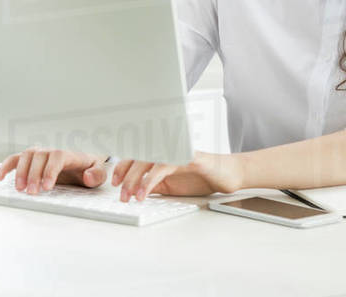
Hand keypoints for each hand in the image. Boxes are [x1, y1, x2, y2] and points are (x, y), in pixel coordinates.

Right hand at [0, 148, 106, 193]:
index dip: (50, 170)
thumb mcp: (98, 174)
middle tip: (33, 192)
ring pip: (26, 156)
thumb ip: (97, 175)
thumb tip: (88, 176)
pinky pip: (15, 159)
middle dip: (34, 175)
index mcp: (69, 154)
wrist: (83, 165)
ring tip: (20, 188)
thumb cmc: (88, 170)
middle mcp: (52, 152)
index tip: (47, 186)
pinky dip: (5, 166)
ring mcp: (40, 155)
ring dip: (20, 172)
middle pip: (39, 157)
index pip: (57, 157)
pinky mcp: (30, 161)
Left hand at [111, 152, 244, 202]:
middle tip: (120, 194)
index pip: (138, 153)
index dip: (123, 166)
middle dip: (125, 175)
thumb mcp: (172, 184)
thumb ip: (155, 183)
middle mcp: (169, 148)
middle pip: (139, 155)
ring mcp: (178, 151)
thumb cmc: (203, 177)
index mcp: (164, 152)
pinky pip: (163, 167)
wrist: (230, 175)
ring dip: (134, 179)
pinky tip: (144, 194)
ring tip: (128, 196)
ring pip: (148, 160)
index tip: (115, 181)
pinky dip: (150, 181)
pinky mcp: (188, 157)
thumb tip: (134, 190)